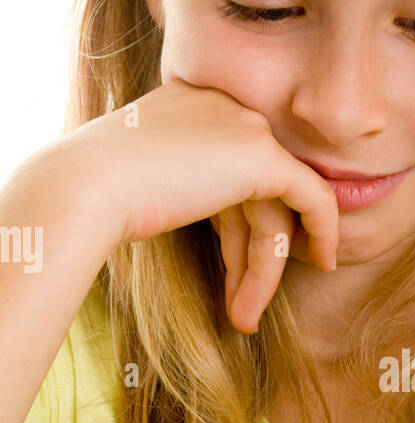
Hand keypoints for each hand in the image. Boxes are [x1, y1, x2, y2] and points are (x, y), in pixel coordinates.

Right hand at [57, 78, 338, 332]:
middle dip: (252, 255)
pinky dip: (323, 233)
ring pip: (274, 208)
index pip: (231, 170)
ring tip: (243, 319)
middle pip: (255, 191)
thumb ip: (190, 186)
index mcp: (193, 103)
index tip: (242, 267)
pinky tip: (324, 264)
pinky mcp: (262, 154)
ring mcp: (244, 125)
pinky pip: (313, 197)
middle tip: (241, 308)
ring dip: (261, 270)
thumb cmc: (95, 197)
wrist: (82, 188)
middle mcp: (223, 104)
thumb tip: (226, 218)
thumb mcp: (147, 182)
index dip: (239, 226)